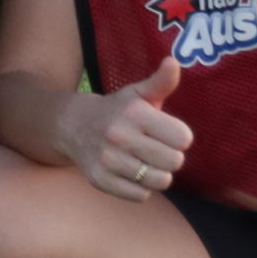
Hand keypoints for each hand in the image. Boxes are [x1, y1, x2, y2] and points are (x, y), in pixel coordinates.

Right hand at [55, 51, 192, 199]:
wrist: (73, 126)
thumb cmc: (117, 110)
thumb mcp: (138, 93)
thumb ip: (162, 82)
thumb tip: (174, 61)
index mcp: (134, 113)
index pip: (184, 139)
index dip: (178, 137)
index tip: (165, 132)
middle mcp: (119, 136)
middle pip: (175, 162)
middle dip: (169, 156)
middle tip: (154, 148)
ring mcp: (109, 160)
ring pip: (160, 181)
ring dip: (156, 174)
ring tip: (144, 161)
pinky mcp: (101, 181)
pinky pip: (141, 195)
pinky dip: (140, 187)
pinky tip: (130, 172)